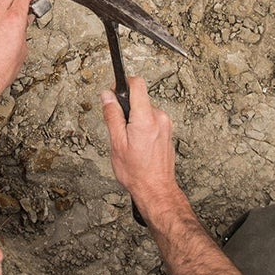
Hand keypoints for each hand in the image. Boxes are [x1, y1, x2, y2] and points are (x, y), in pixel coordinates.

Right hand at [100, 75, 182, 217]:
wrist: (156, 189)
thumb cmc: (137, 172)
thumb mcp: (117, 143)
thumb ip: (112, 116)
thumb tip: (107, 95)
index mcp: (145, 119)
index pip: (137, 84)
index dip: (123, 84)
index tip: (114, 92)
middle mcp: (159, 118)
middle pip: (140, 98)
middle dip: (127, 109)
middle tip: (120, 129)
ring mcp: (166, 124)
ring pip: (145, 110)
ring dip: (135, 119)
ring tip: (130, 141)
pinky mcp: (168, 131)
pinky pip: (152, 120)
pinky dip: (143, 126)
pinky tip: (139, 144)